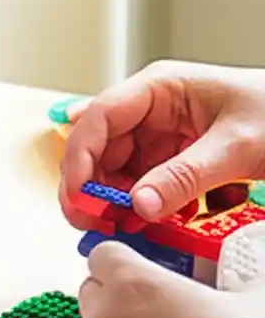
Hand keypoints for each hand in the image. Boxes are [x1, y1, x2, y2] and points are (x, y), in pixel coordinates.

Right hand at [60, 60, 264, 228]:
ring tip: (127, 228)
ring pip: (119, 173)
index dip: (79, 156)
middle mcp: (152, 112)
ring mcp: (162, 138)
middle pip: (100, 149)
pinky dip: (147, 208)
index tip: (79, 195)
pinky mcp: (175, 162)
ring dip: (119, 202)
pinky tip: (157, 223)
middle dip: (93, 187)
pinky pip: (147, 187)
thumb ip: (186, 175)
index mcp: (160, 89)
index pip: (99, 118)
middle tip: (94, 223)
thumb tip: (138, 205)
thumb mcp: (238, 145)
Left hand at [79, 241, 252, 317]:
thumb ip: (238, 283)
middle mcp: (104, 316)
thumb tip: (250, 277)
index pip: (104, 254)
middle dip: (116, 296)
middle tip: (154, 310)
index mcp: (132, 283)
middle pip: (92, 292)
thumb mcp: (249, 304)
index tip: (141, 270)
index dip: (123, 261)